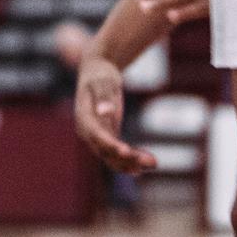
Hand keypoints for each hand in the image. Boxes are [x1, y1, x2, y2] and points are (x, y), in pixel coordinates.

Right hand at [72, 54, 155, 174]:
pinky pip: (117, 153)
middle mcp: (88, 132)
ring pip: (113, 157)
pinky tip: (145, 165)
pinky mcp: (107, 137)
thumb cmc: (100, 74)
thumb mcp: (102, 81)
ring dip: (132, 163)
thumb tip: (104, 112)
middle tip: (152, 162)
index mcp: (83, 118)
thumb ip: (103, 96)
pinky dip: (130, 160)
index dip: (110, 145)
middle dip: (128, 159)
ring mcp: (97, 136)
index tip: (126, 151)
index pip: (96, 136)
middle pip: (106, 151)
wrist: (97, 71)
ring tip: (153, 163)